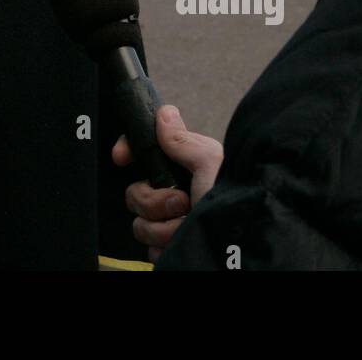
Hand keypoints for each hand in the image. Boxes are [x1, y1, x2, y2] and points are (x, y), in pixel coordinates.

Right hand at [111, 105, 222, 260]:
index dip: (129, 151)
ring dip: (162, 228)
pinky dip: (164, 247)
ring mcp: (171, 224)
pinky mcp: (170, 249)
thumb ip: (184, 141)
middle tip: (181, 203)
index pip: (145, 153)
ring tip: (186, 229)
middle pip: (135, 191)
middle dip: (153, 201)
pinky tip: (181, 244)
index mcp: (186, 170)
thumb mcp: (211, 164)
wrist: (240, 248)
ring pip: (139, 223)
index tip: (121, 158)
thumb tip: (164, 112)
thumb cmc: (234, 201)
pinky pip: (148, 247)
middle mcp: (176, 195)